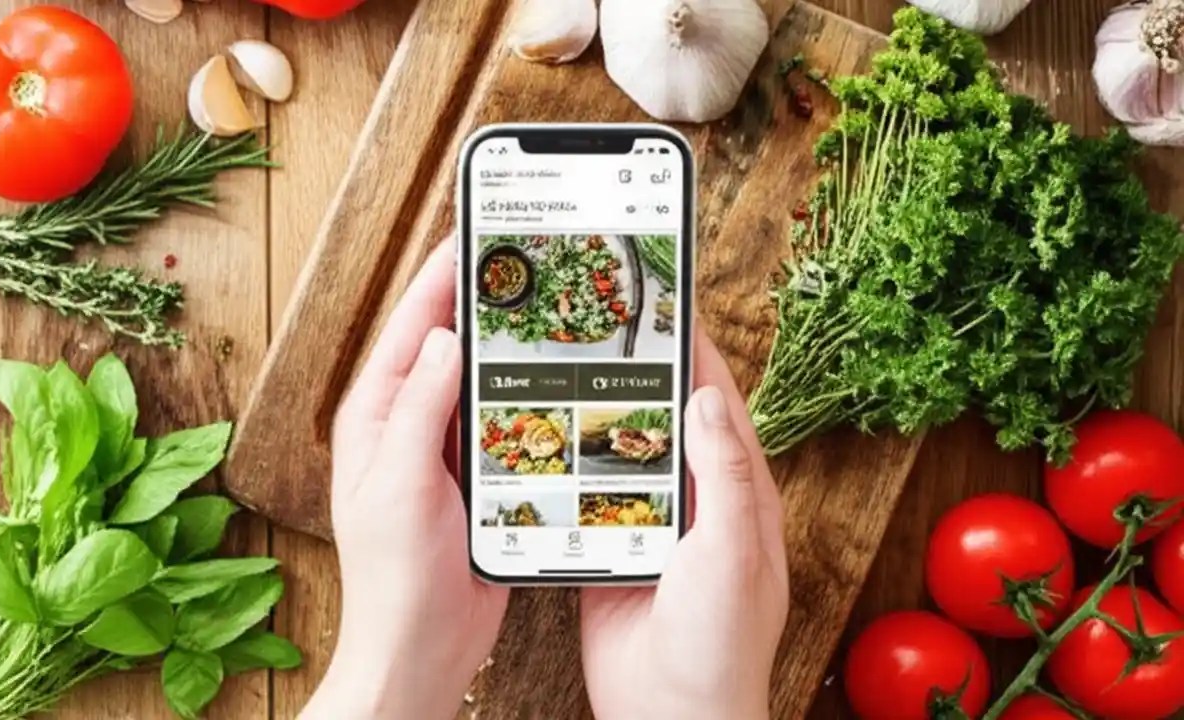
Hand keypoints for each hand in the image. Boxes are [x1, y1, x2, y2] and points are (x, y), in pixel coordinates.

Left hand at [303, 238, 508, 719]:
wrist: (421, 648)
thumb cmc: (394, 578)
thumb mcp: (401, 484)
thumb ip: (421, 408)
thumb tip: (443, 338)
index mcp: (375, 415)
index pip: (409, 326)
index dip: (440, 278)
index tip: (474, 237)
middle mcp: (404, 423)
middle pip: (445, 342)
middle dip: (479, 301)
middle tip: (522, 262)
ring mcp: (440, 447)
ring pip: (475, 377)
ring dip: (504, 346)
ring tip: (542, 306)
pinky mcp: (474, 474)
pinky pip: (500, 417)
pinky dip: (522, 392)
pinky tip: (550, 377)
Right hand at [580, 332, 789, 719]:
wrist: (670, 716)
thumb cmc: (720, 644)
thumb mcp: (731, 550)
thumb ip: (719, 473)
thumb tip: (705, 397)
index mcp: (737, 494)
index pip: (718, 404)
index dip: (695, 353)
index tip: (666, 306)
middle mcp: (696, 503)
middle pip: (665, 419)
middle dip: (639, 372)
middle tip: (603, 326)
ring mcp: (650, 526)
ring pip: (622, 453)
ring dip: (599, 413)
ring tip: (565, 365)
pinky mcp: (608, 550)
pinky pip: (587, 496)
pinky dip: (568, 466)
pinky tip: (542, 439)